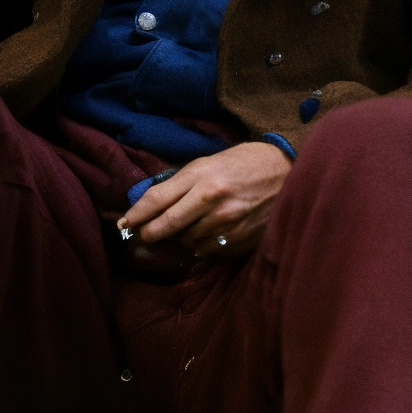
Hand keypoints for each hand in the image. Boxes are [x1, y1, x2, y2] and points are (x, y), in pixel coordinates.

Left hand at [119, 142, 290, 258]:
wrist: (287, 171)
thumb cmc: (243, 163)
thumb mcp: (208, 162)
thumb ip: (180, 183)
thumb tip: (149, 205)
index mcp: (201, 175)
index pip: (157, 199)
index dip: (136, 215)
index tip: (123, 224)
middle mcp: (211, 199)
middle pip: (165, 226)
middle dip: (150, 233)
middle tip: (144, 235)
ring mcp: (226, 222)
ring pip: (186, 241)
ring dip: (181, 237)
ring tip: (191, 224)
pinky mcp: (239, 239)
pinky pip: (207, 250)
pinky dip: (202, 245)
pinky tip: (211, 232)